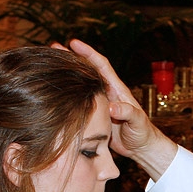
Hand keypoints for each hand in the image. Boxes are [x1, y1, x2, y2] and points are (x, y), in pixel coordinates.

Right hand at [67, 39, 177, 179]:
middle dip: (71, 58)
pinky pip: (79, 102)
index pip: (101, 66)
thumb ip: (127, 112)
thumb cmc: (142, 133)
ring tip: (50, 65)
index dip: (88, 53)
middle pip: (86, 71)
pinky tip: (56, 93)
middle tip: (54, 47)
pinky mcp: (94, 116)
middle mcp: (106, 93)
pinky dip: (68, 95)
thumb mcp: (137, 121)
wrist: (141, 148)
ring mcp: (99, 103)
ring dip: (67, 75)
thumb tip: (112, 106)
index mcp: (116, 90)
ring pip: (81, 85)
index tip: (73, 43)